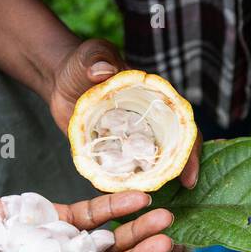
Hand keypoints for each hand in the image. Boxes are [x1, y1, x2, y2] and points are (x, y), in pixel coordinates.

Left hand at [46, 40, 200, 188]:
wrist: (60, 80)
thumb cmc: (82, 62)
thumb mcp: (91, 54)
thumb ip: (97, 59)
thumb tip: (103, 71)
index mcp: (154, 98)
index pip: (181, 123)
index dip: (190, 146)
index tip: (190, 169)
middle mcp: (148, 121)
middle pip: (174, 148)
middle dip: (181, 168)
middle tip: (185, 188)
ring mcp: (132, 136)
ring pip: (151, 162)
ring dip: (155, 179)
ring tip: (153, 197)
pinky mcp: (113, 148)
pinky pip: (124, 167)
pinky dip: (126, 181)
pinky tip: (125, 195)